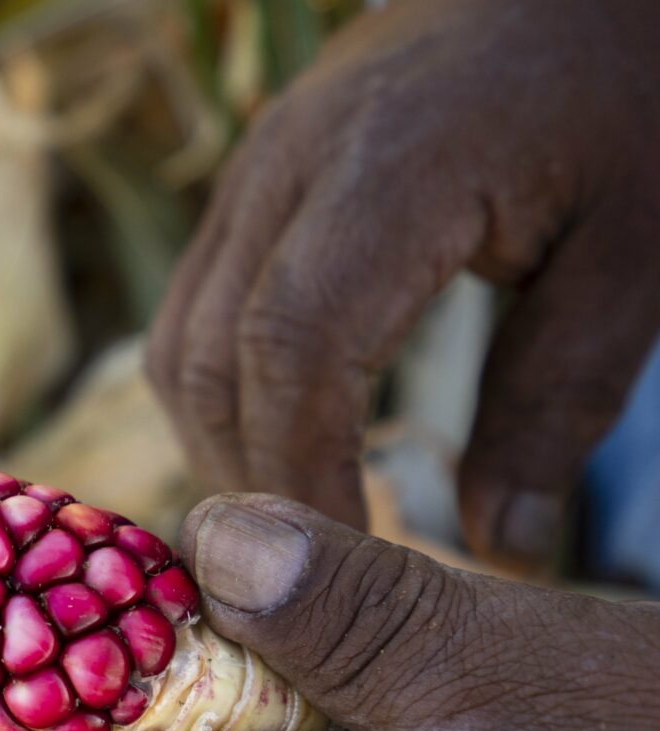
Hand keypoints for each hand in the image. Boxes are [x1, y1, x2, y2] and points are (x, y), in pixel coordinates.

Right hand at [146, 0, 659, 565]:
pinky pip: (193, 306)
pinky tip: (283, 431)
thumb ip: (559, 402)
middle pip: (209, 356)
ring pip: (179, 339)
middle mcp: (290, 163)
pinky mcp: (250, 179)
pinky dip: (221, 389)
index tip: (347, 562)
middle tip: (315, 566)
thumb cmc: (623, 99)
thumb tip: (500, 549)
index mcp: (390, 171)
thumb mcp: (634, 254)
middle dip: (250, 475)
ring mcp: (255, 167)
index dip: (301, 474)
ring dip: (221, 440)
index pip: (290, 348)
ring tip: (296, 514)